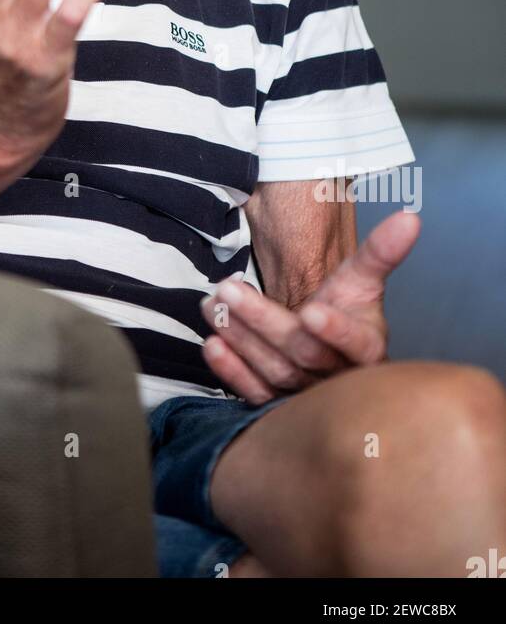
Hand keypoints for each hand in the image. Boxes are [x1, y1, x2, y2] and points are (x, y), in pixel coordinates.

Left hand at [199, 210, 420, 404]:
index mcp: (368, 349)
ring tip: (213, 305)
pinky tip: (212, 345)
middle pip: (301, 353)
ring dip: (241, 338)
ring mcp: (307, 396)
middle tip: (228, 288)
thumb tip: (410, 217)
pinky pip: (254, 394)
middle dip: (263, 320)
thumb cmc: (348, 312)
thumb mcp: (361, 280)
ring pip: (273, 372)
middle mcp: (339, 378)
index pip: (356, 345)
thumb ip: (381, 251)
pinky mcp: (278, 406)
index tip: (312, 310)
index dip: (336, 330)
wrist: (327, 351)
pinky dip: (231, 372)